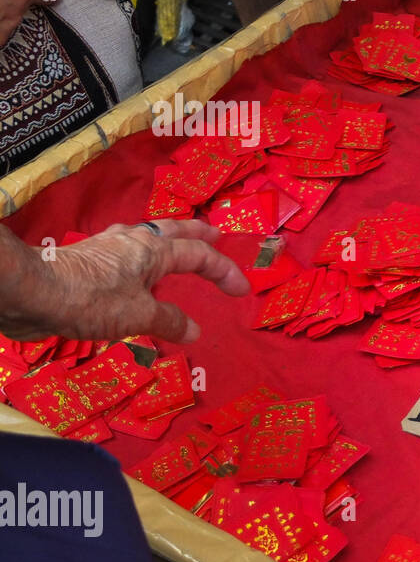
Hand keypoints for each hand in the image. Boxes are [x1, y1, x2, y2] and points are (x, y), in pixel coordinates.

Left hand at [3, 220, 249, 343]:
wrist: (35, 294)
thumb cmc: (93, 300)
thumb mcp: (139, 315)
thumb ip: (169, 321)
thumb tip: (194, 330)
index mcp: (153, 249)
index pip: (199, 256)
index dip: (224, 271)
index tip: (241, 289)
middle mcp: (133, 242)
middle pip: (173, 231)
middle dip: (197, 233)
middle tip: (215, 233)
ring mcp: (109, 249)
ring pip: (146, 238)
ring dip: (166, 241)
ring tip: (175, 248)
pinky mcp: (88, 262)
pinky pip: (125, 254)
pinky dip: (141, 259)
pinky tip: (134, 271)